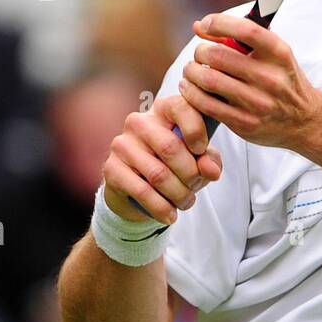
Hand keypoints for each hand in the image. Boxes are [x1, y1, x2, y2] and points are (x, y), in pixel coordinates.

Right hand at [102, 94, 222, 225]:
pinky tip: (171, 215)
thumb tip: (211, 170)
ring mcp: (121, 144)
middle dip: (190, 174)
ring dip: (178, 194)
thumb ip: (209, 161)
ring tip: (187, 202)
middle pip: (170, 147)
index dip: (196, 130)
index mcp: (162, 110)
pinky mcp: (111, 169)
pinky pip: (142, 191)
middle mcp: (138, 122)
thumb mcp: (198, 161)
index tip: (201, 150)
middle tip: (196, 186)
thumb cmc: (175, 166)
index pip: (180, 106)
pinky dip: (161, 207)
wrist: (139, 191)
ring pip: (158, 174)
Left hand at [179, 12, 320, 149]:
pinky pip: (207, 105)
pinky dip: (192, 93)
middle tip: (200, 54)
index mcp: (279, 54)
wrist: (304, 120)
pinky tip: (190, 88)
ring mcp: (258, 102)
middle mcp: (270, 78)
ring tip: (192, 71)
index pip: (246, 30)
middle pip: (218, 55)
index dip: (219, 23)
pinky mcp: (245, 123)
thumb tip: (198, 26)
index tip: (207, 25)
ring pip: (208, 80)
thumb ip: (239, 37)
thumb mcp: (273, 54)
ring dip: (191, 72)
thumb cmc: (282, 80)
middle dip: (200, 51)